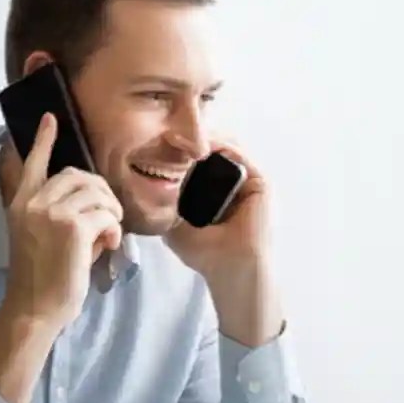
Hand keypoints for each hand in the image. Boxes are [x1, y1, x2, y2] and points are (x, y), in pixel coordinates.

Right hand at [2, 113, 123, 329]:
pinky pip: (105, 214)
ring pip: (96, 192)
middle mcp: (33, 203)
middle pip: (78, 175)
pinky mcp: (72, 227)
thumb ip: (60, 216)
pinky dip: (113, 229)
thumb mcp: (41, 239)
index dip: (43, 140)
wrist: (34, 308)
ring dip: (110, 211)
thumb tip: (95, 205)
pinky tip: (107, 245)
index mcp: (21, 204)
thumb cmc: (41, 280)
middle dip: (100, 192)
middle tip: (108, 217)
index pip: (32, 164)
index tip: (51, 118)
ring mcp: (51, 213)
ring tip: (108, 233)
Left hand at [166, 141, 283, 347]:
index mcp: (218, 193)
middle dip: (190, 139)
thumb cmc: (206, 254)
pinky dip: (220, 145)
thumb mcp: (176, 225)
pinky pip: (239, 154)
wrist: (231, 270)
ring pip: (225, 148)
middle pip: (213, 151)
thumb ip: (166, 205)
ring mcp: (249, 181)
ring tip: (178, 135)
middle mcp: (235, 184)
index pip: (199, 163)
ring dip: (202, 138)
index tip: (157, 143)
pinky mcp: (260, 182)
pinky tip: (198, 145)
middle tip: (165, 132)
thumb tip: (142, 187)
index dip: (180, 151)